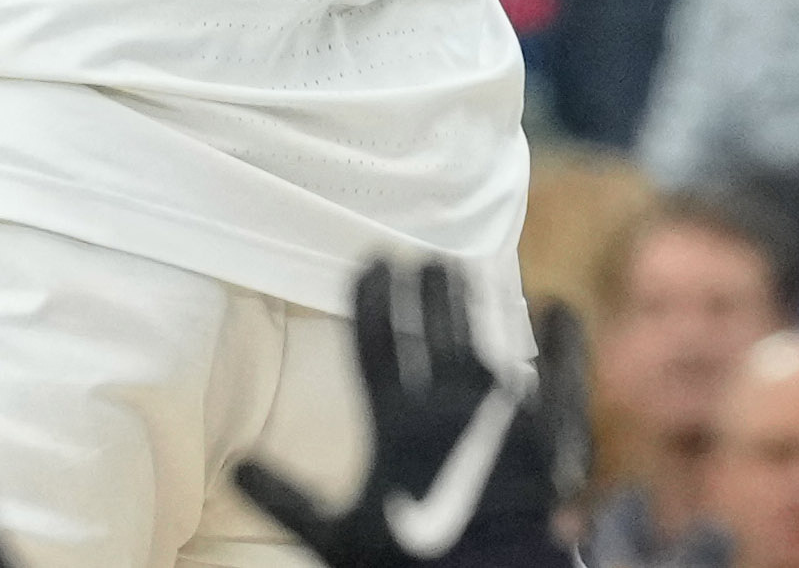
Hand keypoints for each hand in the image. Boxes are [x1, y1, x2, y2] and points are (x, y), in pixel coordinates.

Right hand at [235, 262, 588, 567]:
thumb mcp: (337, 541)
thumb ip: (287, 499)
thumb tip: (234, 467)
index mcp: (392, 425)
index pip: (376, 338)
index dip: (372, 294)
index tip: (372, 261)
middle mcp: (446, 408)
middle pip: (432, 326)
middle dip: (425, 286)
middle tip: (421, 258)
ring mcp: (502, 420)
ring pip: (483, 341)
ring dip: (471, 302)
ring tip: (462, 269)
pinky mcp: (552, 444)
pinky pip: (562, 380)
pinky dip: (565, 342)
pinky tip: (562, 307)